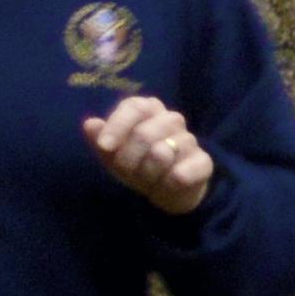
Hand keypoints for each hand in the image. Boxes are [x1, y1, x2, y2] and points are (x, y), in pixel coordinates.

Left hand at [92, 94, 217, 212]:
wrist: (165, 189)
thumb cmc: (135, 162)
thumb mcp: (112, 153)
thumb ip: (100, 137)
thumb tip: (91, 124)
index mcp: (147, 109)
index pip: (134, 106)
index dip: (117, 126)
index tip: (104, 146)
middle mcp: (171, 119)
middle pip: (143, 133)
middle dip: (127, 158)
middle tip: (126, 171)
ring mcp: (190, 139)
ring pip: (161, 154)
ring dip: (146, 173)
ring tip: (146, 178)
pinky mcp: (203, 161)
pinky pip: (180, 174)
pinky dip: (166, 184)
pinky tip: (164, 185)